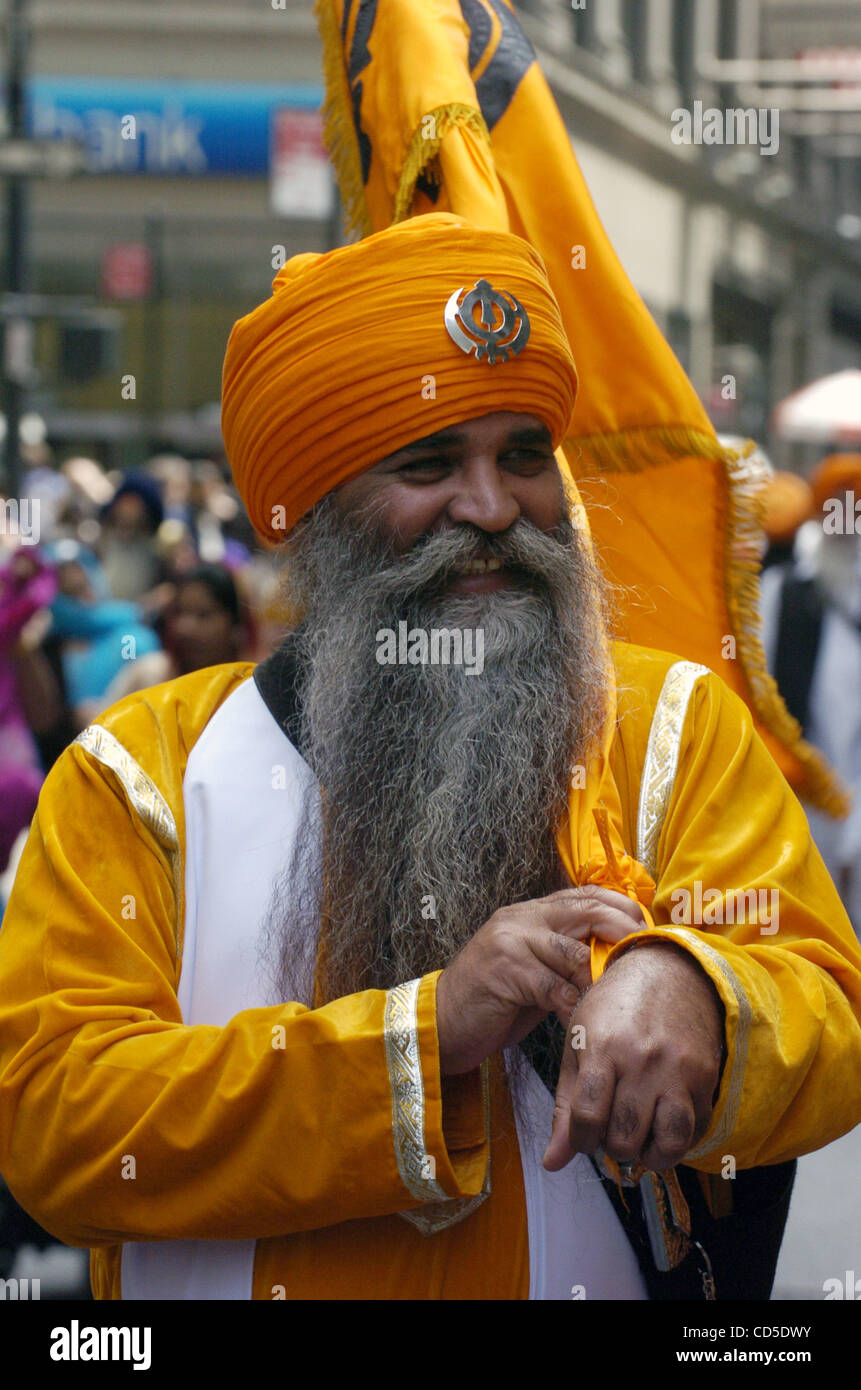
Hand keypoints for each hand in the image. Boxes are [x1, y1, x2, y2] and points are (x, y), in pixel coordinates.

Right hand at [436, 887, 645, 1074]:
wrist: (442, 1020)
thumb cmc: (494, 1000)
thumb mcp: (534, 969)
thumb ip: (567, 956)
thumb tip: (617, 956)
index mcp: (530, 912)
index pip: (585, 894)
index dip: (621, 906)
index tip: (646, 926)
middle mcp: (520, 918)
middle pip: (586, 910)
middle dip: (622, 930)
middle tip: (645, 953)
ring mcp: (510, 942)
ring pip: (574, 951)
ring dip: (598, 976)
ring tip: (616, 994)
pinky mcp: (504, 971)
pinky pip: (554, 986)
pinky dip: (574, 1004)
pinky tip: (581, 1017)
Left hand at [543, 941, 723, 1171]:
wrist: (669, 971)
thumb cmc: (615, 1007)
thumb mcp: (579, 1042)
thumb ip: (565, 1105)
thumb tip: (554, 1162)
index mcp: (603, 1048)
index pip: (586, 1118)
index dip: (580, 1141)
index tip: (584, 1135)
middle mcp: (643, 1060)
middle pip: (625, 1138)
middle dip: (612, 1147)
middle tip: (611, 1132)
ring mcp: (678, 1070)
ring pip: (668, 1143)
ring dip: (649, 1154)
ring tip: (639, 1139)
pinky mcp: (705, 1077)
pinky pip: (696, 1131)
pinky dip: (678, 1142)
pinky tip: (661, 1127)